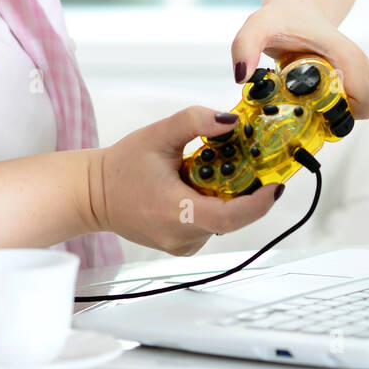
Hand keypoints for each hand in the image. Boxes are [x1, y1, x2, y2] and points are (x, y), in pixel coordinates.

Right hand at [88, 108, 281, 254]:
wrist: (94, 194)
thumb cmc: (122, 167)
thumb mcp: (158, 134)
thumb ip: (196, 122)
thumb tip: (231, 122)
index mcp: (175, 211)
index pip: (228, 217)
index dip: (257, 203)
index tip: (274, 184)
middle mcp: (181, 236)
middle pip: (230, 216)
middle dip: (240, 189)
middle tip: (242, 161)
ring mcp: (181, 245)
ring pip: (222, 221)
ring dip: (223, 196)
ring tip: (201, 172)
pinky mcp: (181, 247)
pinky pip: (210, 226)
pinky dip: (211, 205)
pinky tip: (192, 188)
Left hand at [230, 0, 368, 118]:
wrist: (296, 6)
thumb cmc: (281, 17)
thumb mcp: (258, 26)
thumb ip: (245, 46)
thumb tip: (242, 76)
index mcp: (346, 56)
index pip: (362, 103)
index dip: (339, 116)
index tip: (309, 111)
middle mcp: (359, 64)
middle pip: (360, 109)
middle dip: (334, 116)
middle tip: (302, 106)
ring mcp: (359, 70)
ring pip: (356, 106)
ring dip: (332, 110)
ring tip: (302, 98)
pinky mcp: (352, 75)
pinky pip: (349, 101)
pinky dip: (331, 104)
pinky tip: (307, 94)